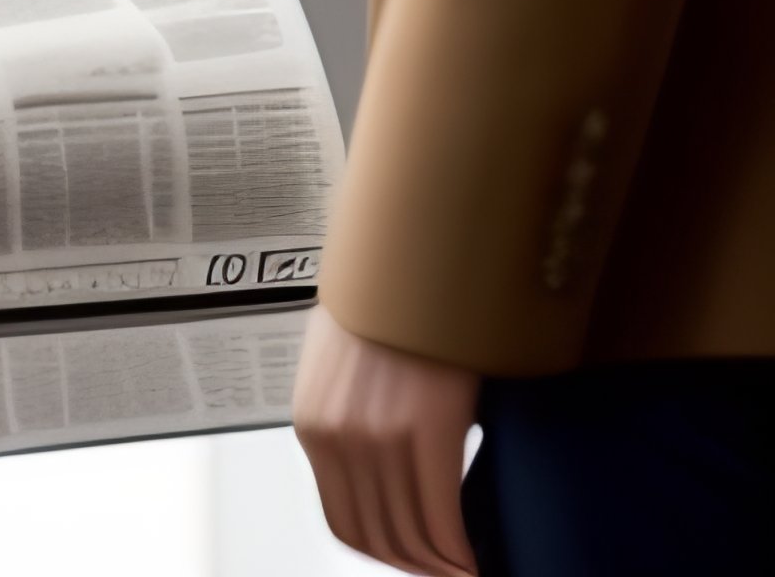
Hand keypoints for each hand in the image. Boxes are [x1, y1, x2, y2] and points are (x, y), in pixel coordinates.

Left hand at [293, 304, 478, 573]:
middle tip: (453, 568)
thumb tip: (381, 464)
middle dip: (420, 565)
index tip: (418, 560)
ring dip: (444, 564)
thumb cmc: (386, 296)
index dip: (387, 553)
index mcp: (314, 423)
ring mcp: (380, 436)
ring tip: (469, 566)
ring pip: (413, 537)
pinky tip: (479, 557)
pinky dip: (462, 551)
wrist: (411, 249)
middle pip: (381, 538)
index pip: (345, 522)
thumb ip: (351, 415)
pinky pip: (443, 519)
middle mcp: (339, 436)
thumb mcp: (342, 360)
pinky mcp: (426, 428)